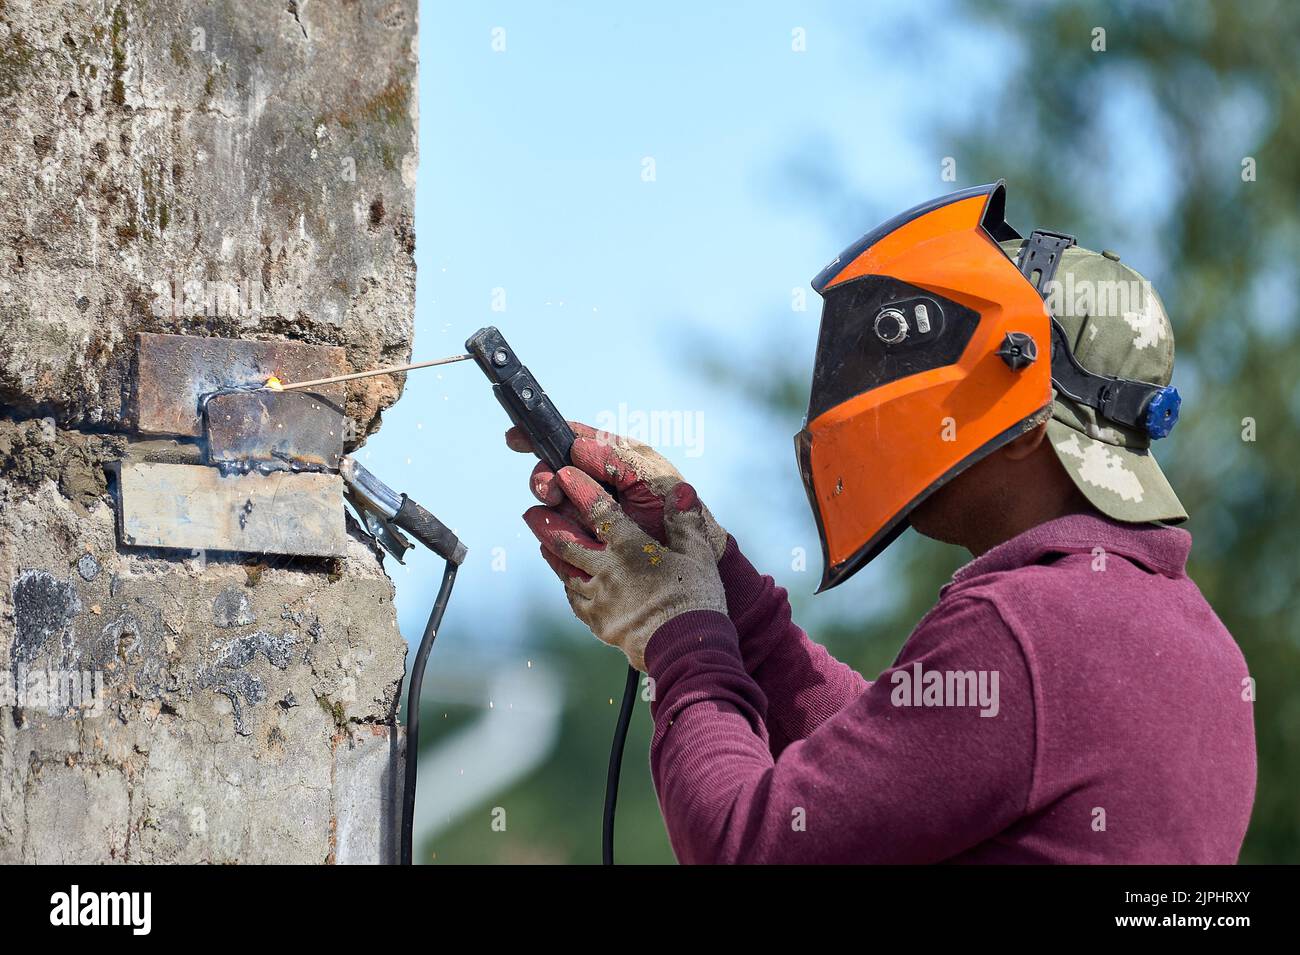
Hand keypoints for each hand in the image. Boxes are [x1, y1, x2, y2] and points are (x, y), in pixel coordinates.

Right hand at [506, 421, 726, 558]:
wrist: (692, 557)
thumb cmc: (678, 512)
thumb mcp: (651, 479)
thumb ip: (617, 461)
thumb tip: (576, 447)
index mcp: (614, 459)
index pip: (572, 439)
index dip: (542, 435)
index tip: (516, 438)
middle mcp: (596, 482)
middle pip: (554, 470)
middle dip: (544, 476)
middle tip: (549, 489)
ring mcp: (587, 511)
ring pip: (551, 501)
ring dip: (547, 501)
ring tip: (554, 505)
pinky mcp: (583, 538)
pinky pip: (556, 531)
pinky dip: (550, 530)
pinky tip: (550, 531)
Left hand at [523, 467, 726, 671]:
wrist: (684, 649)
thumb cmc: (696, 599)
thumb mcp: (698, 555)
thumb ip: (685, 521)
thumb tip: (680, 489)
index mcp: (630, 548)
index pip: (599, 511)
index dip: (580, 490)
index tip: (564, 475)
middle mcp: (607, 571)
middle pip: (568, 543)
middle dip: (547, 524)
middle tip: (530, 512)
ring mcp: (600, 599)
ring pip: (567, 573)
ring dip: (553, 555)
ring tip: (542, 543)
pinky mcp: (599, 623)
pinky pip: (576, 601)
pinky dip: (569, 587)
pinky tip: (568, 583)